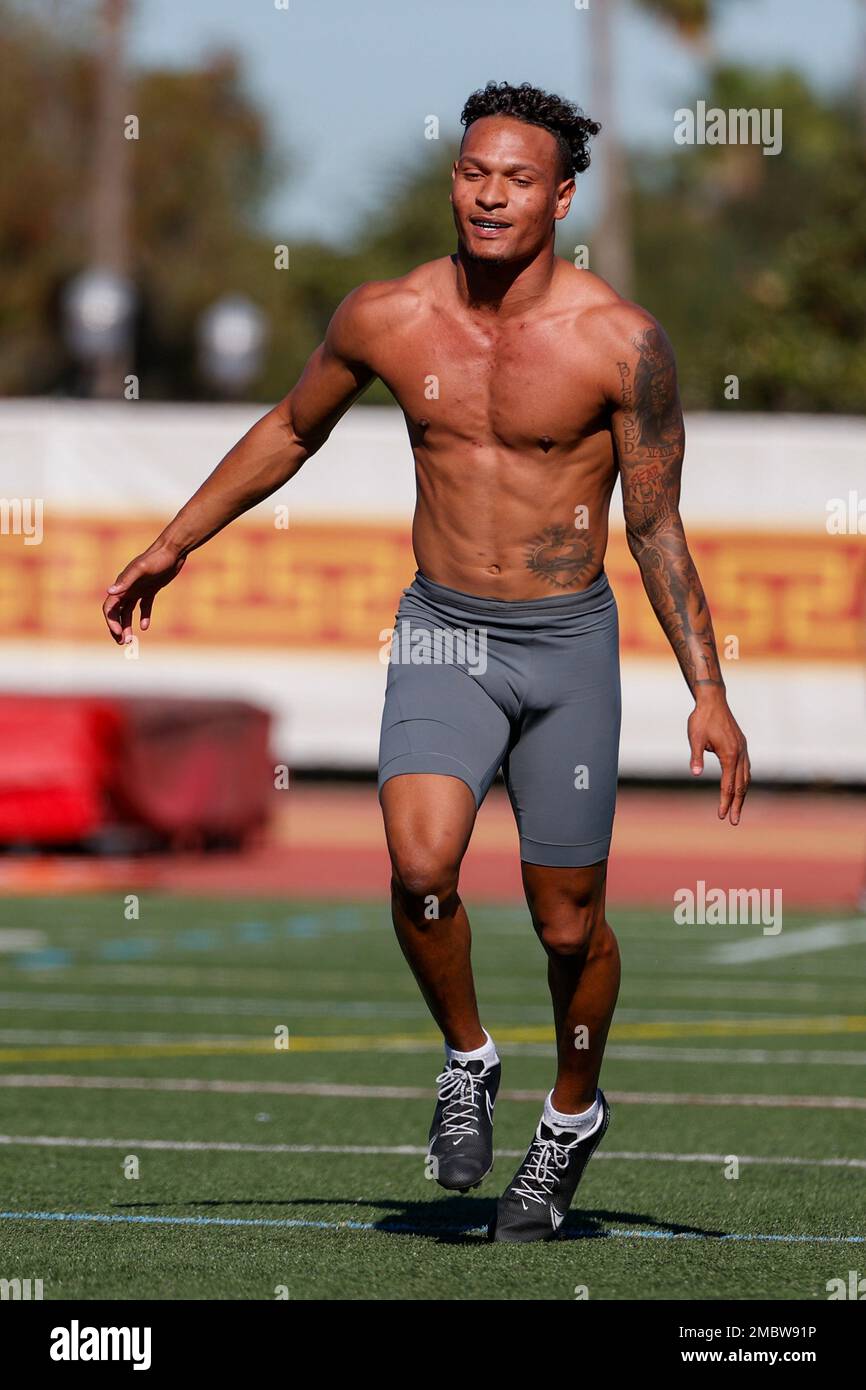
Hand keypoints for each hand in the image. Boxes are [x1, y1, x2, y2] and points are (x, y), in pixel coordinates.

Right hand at [102, 540, 185, 644]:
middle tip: (122, 642)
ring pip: (128, 611)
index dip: (111, 621)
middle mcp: (127, 588)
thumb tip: (109, 592)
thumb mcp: (141, 569)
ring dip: (127, 625)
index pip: (110, 607)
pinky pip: (144, 606)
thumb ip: (126, 580)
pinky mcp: (150, 590)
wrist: (172, 551)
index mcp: (121, 585)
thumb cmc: (156, 559)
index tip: (118, 633)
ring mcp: (138, 589)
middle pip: (117, 612)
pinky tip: (145, 626)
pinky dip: (144, 616)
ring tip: (130, 640)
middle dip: (117, 627)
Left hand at [687, 690, 750, 825]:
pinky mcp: (741, 745)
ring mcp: (743, 749)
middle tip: (733, 821)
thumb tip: (695, 774)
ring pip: (746, 777)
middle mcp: (740, 753)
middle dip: (737, 804)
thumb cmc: (701, 719)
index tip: (722, 816)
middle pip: (741, 785)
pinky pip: (746, 768)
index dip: (725, 801)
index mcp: (729, 754)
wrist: (712, 700)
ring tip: (738, 808)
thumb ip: (696, 756)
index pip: (728, 785)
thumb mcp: (695, 738)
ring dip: (742, 794)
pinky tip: (740, 786)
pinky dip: (744, 780)